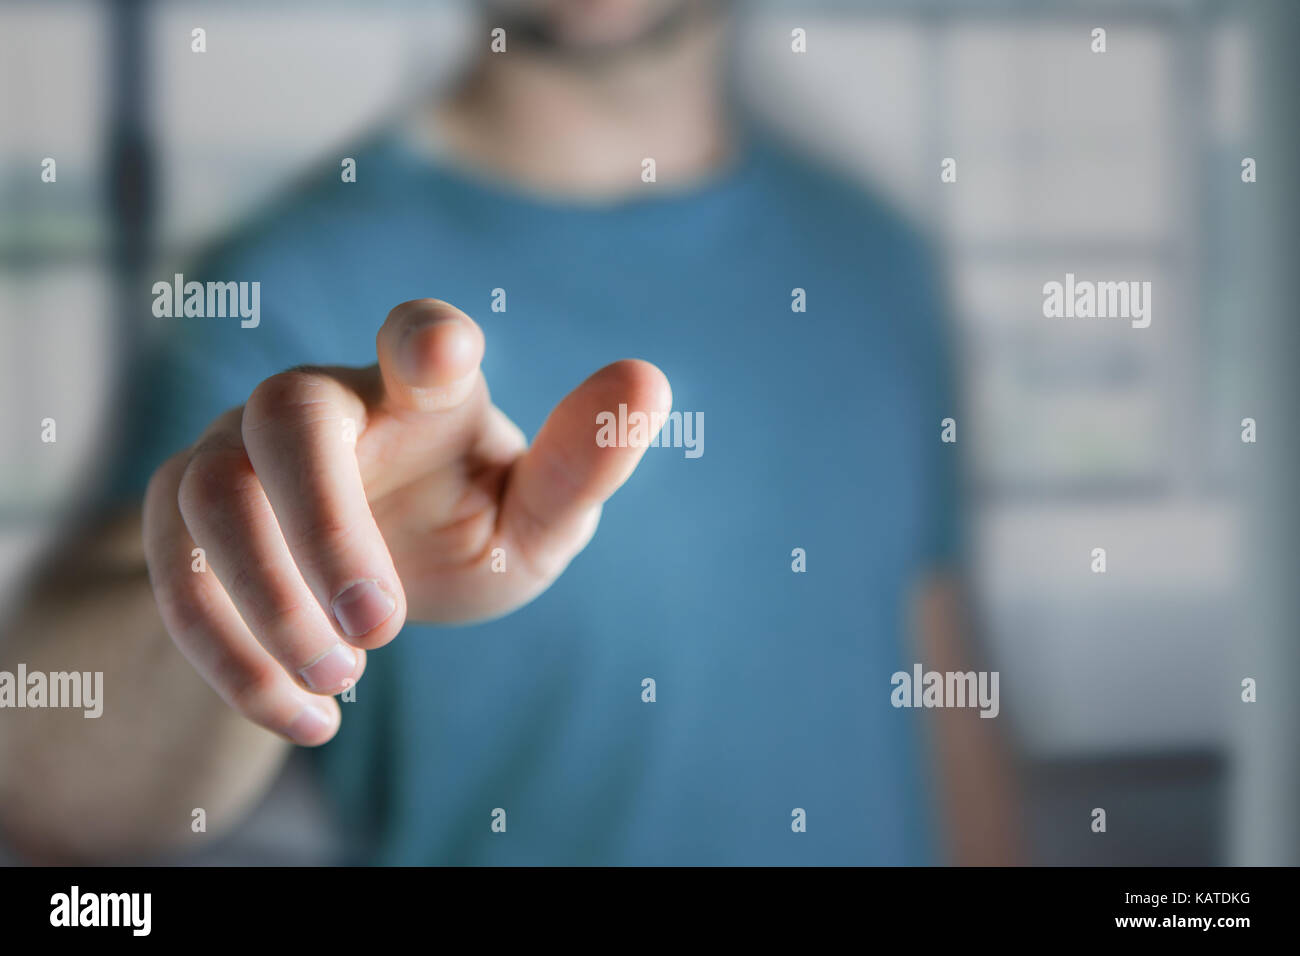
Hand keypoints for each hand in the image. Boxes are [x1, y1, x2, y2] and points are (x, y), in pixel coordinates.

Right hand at [142, 299, 670, 745]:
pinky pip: (176, 578)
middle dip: (326, 528)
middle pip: (288, 417)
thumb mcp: (535, 519)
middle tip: (380, 633)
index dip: (425, 338)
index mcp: (423, 392)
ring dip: (270, 601)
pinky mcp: (184, 519)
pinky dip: (233, 658)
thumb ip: (582, 464)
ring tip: (344, 680)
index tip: (443, 357)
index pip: (418, 335)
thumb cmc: (463, 531)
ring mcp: (239, 451)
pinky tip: (307, 720)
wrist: (365, 594)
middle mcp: (323, 404)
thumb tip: (649, 383)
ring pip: (213, 495)